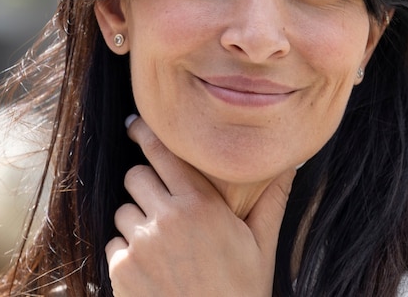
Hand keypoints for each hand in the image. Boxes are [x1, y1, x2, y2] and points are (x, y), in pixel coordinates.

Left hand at [105, 115, 295, 295]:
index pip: (164, 153)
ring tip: (163, 244)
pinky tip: (154, 269)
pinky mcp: (122, 270)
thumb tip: (292, 162)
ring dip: (137, 221)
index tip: (137, 126)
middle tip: (165, 205)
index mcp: (202, 206)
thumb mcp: (262, 244)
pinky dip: (128, 252)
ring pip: (123, 211)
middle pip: (136, 177)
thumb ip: (272, 198)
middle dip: (147, 186)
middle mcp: (167, 220)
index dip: (147, 135)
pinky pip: (115, 244)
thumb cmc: (242, 290)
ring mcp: (141, 245)